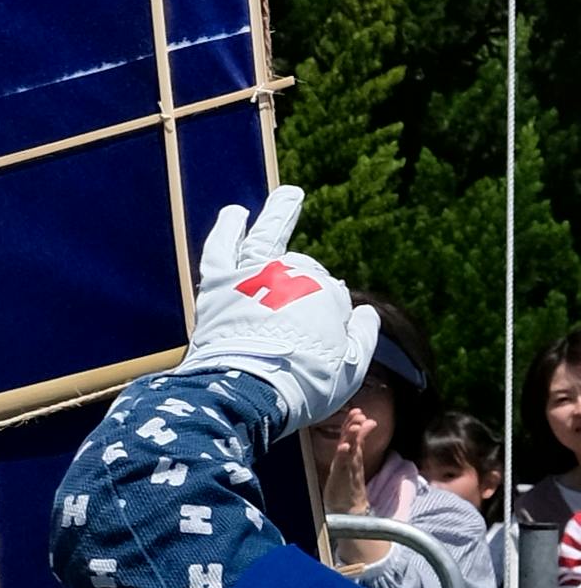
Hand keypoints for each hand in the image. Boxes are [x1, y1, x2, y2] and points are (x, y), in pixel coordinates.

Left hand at [180, 184, 374, 437]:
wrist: (249, 391)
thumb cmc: (304, 386)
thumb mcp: (350, 370)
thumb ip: (363, 337)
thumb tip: (366, 314)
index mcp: (328, 295)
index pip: (330, 297)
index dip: (324, 319)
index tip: (314, 344)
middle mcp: (294, 274)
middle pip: (303, 271)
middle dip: (304, 287)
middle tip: (294, 319)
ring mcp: (255, 273)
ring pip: (268, 238)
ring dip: (279, 215)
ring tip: (289, 196)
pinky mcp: (219, 281)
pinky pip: (223, 245)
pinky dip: (229, 227)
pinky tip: (235, 213)